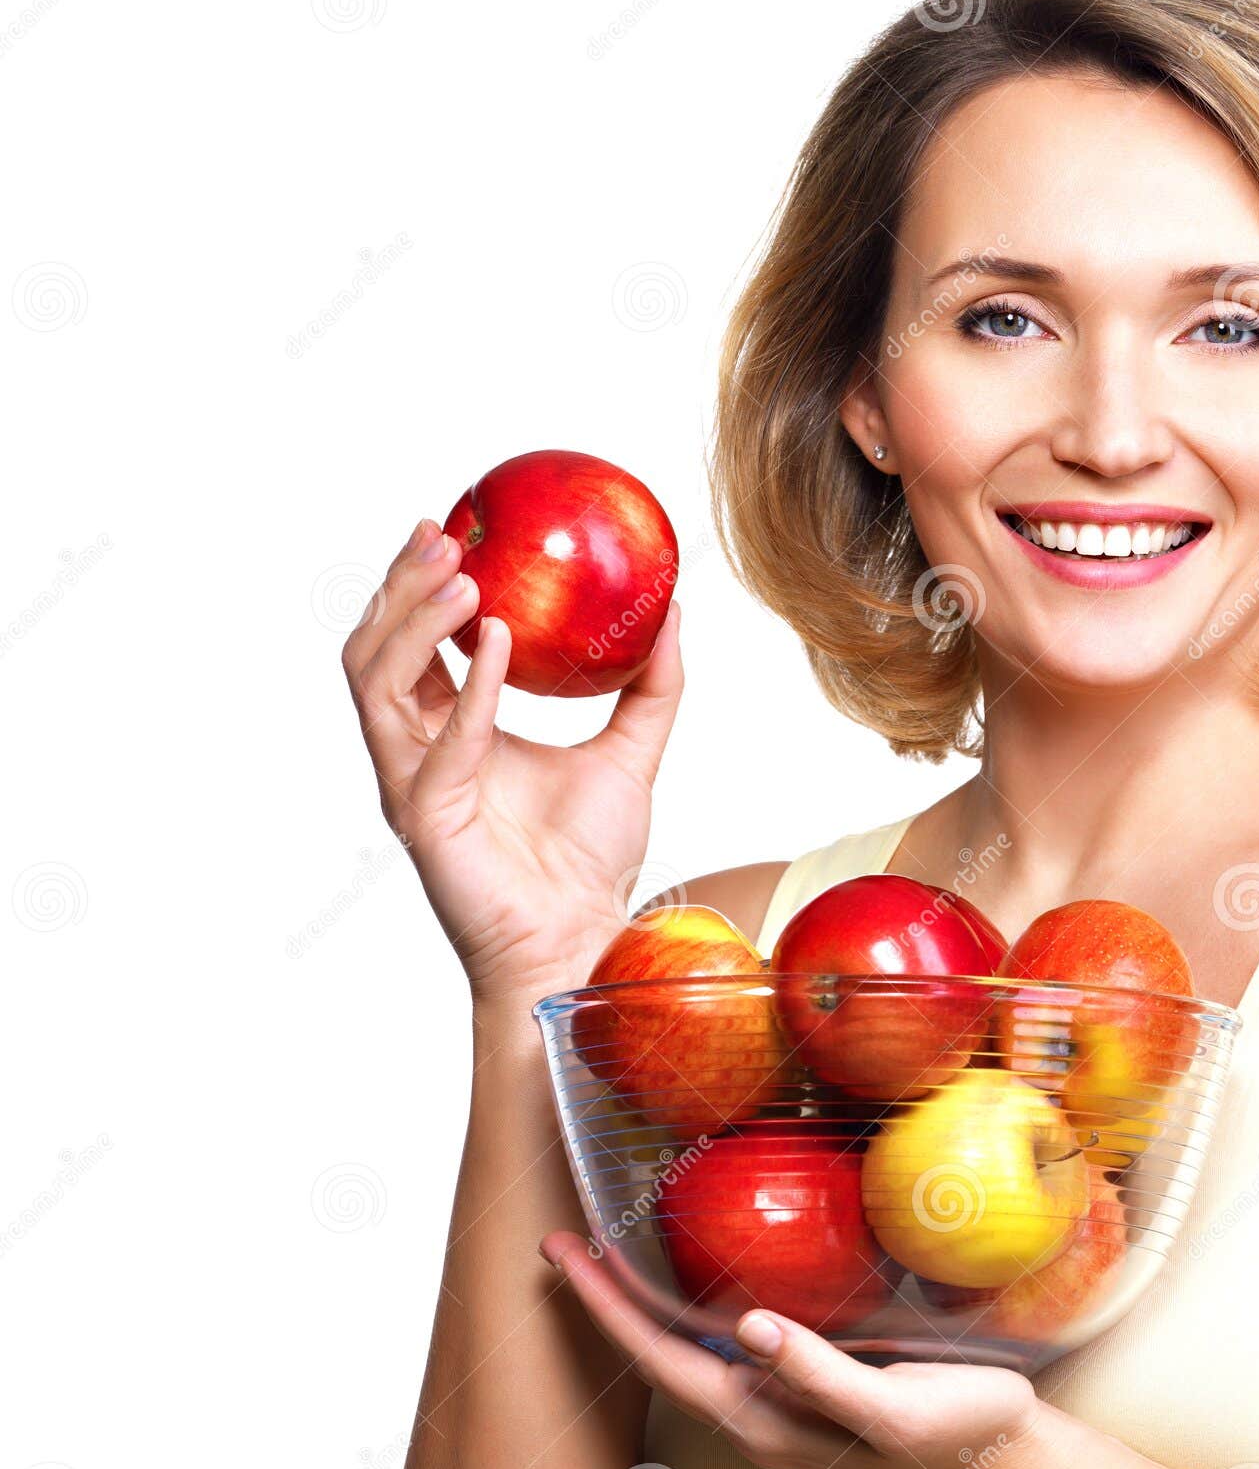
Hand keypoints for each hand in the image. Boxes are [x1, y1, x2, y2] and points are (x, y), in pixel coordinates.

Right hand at [341, 518, 683, 1004]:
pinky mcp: (425, 817)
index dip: (419, 587)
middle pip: (374, 651)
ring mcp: (412, 784)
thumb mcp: (630, 753)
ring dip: (415, 621)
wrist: (582, 940)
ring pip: (377, 682)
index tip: (450, 528)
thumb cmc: (590, 861)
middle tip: (441, 534)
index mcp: (451, 735)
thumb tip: (673, 611)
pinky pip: (441, 738)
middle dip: (399, 587)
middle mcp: (418, 754)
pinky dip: (471, 687)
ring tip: (465, 577)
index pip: (414, 647)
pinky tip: (502, 641)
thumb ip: (650, 686)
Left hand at [537, 1230, 1043, 1468]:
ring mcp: (778, 1398)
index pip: (662, 1359)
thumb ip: (819, 1375)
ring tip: (606, 1248)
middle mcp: (758, 1412)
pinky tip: (692, 1270)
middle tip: (563, 1238)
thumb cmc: (958, 1431)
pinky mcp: (803, 1377)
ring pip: (687, 1344)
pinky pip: (726, 1336)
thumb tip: (751, 1328)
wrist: (1006, 1456)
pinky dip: (689, 1300)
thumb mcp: (892, 1409)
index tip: (567, 1256)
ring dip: (640, 1299)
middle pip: (659, 1351)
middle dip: (606, 1299)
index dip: (609, 1308)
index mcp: (765, 1420)